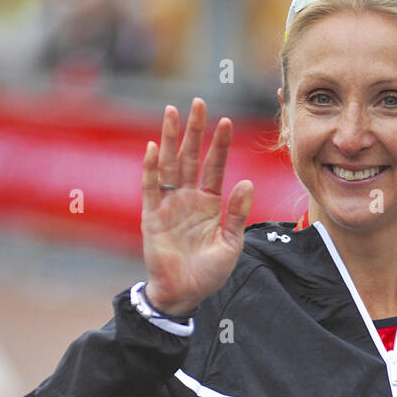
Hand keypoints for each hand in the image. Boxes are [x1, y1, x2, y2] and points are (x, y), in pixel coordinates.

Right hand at [141, 98, 253, 315]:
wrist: (184, 294)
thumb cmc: (209, 273)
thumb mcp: (231, 244)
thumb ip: (237, 214)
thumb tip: (246, 183)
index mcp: (209, 204)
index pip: (215, 167)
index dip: (219, 145)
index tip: (225, 121)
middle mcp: (188, 199)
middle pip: (191, 158)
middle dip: (194, 131)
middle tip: (198, 102)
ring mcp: (169, 205)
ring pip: (170, 165)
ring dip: (171, 139)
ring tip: (173, 113)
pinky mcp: (151, 216)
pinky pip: (150, 188)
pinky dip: (151, 168)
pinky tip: (154, 148)